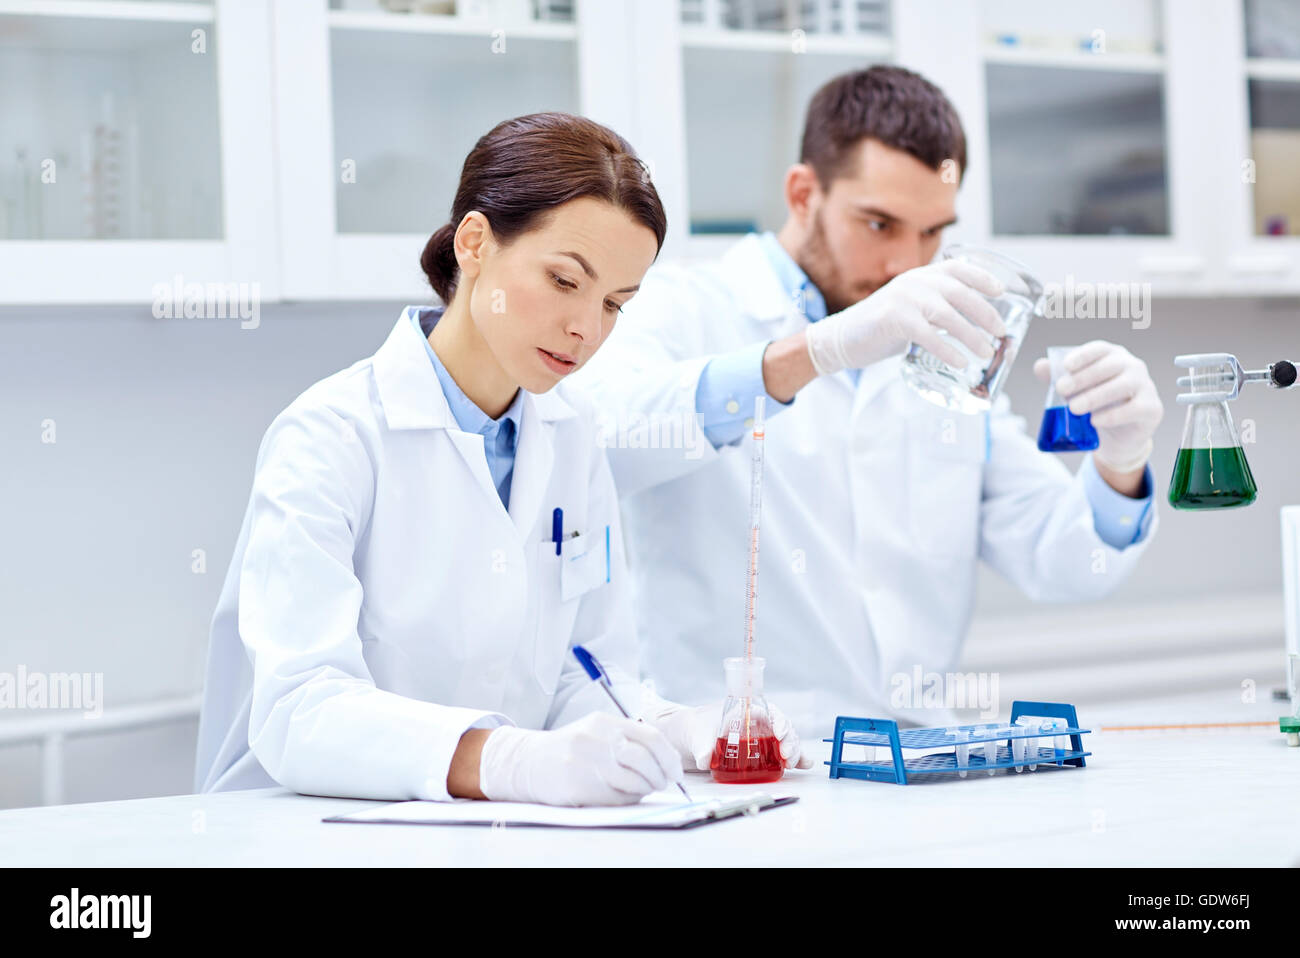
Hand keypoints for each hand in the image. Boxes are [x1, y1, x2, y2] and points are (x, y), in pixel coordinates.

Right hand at [477, 712, 682, 806]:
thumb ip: (627, 739)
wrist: (529, 762)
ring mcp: (586, 763)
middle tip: (663, 783)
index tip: (674, 771)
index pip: (651, 738)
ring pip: (634, 782)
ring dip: (645, 789)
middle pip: (645, 761)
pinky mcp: (578, 786)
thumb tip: (665, 760)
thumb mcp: (596, 731)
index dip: (669, 758)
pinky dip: (628, 799)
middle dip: (661, 777)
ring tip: (643, 789)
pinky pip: (616, 798)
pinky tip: (623, 795)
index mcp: (605, 722)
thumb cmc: (571, 748)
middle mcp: (596, 739)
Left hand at [649, 701, 815, 771]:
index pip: (771, 713)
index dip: (780, 723)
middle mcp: (759, 723)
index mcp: (747, 712)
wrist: (695, 736)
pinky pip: (782, 753)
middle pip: (783, 728)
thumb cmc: (699, 728)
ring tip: (793, 764)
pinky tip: (804, 765)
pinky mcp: (762, 751)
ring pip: (786, 740)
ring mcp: (762, 737)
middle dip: (790, 742)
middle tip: (787, 758)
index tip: (781, 735)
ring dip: (794, 751)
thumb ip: (702, 748)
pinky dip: (794, 758)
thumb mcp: (699, 735)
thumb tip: (704, 760)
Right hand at [804, 259, 1006, 376]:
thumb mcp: (911, 310)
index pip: (958, 268)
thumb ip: (936, 310)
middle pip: (959, 293)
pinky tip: (960, 361)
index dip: (982, 278)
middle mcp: (913, 282)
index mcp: (920, 276)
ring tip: (986, 352)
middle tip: (1000, 332)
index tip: (1001, 292)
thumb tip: (972, 327)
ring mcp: (902, 299)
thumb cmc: (881, 328)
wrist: (842, 339)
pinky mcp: (892, 319)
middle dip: (984, 313)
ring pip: (947, 315)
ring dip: (971, 335)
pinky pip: (927, 334)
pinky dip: (947, 349)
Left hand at [1033, 340, 1163, 474]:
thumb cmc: (1097, 405)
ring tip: (1074, 408)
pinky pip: (1134, 409)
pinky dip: (1113, 415)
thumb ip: (1058, 377)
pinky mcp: (1151, 408)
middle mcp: (1132, 366)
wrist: (1118, 436)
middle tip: (1062, 390)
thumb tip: (1039, 366)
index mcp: (1113, 356)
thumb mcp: (1076, 391)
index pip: (1100, 349)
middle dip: (1084, 377)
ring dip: (1096, 396)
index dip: (1083, 355)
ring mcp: (1145, 386)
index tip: (1066, 366)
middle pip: (1110, 366)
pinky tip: (1095, 420)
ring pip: (1122, 386)